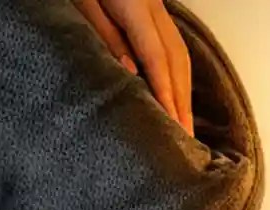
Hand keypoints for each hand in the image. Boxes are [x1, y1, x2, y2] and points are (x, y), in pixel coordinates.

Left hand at [73, 0, 192, 134]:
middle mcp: (154, 8)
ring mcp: (156, 8)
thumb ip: (105, 35)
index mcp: (136, 5)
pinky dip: (177, 75)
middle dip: (182, 100)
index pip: (156, 56)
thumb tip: (129, 71)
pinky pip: (172, 46)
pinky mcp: (152, 11)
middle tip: (186, 136)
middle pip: (176, 59)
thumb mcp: (83, 2)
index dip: (166, 91)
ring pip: (179, 53)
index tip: (173, 122)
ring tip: (185, 124)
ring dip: (184, 91)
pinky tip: (176, 94)